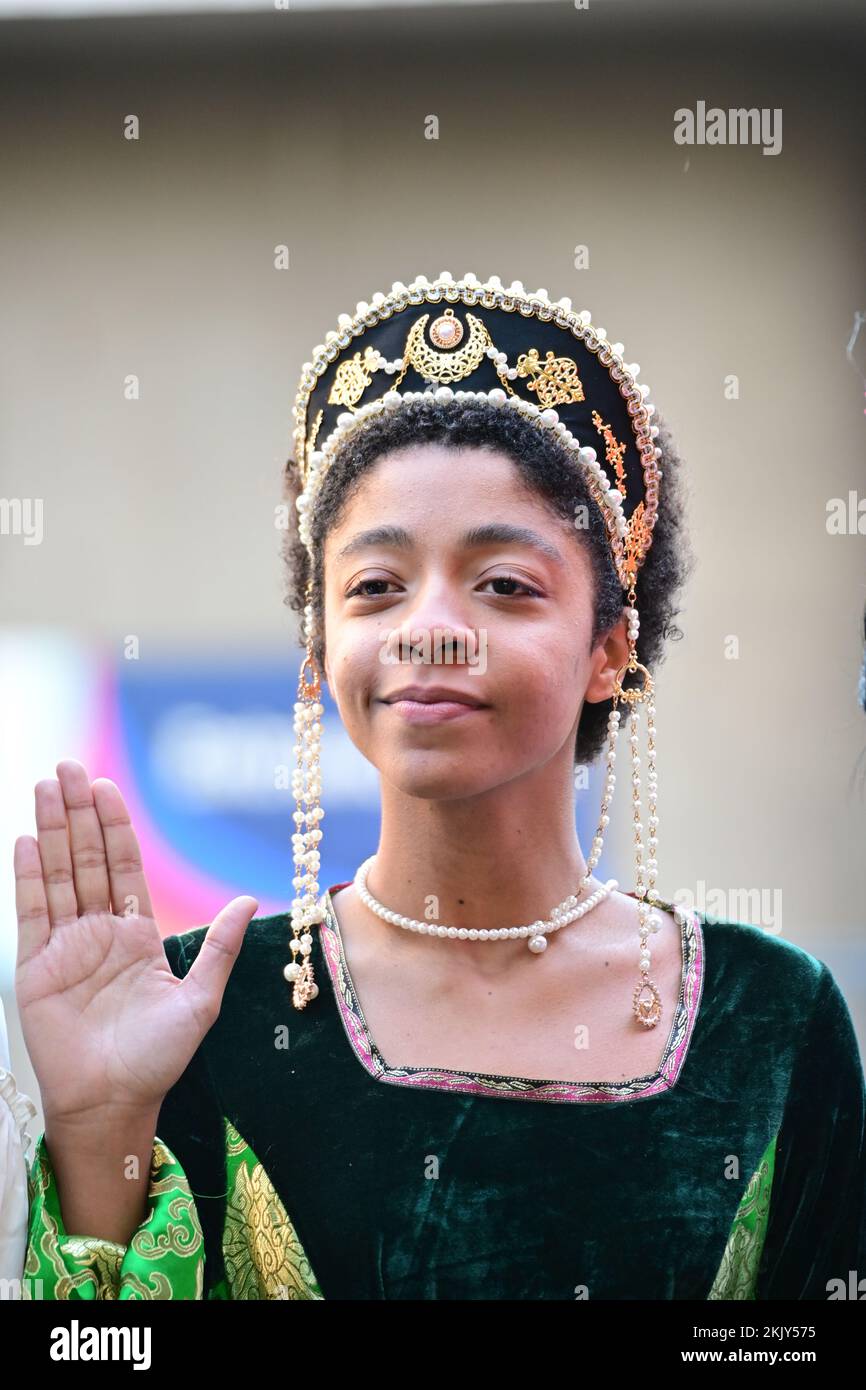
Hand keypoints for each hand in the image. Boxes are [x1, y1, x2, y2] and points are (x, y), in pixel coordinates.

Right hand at [14, 759, 257, 1124]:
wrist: (114, 1103)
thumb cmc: (158, 1059)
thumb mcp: (200, 999)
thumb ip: (218, 947)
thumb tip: (249, 900)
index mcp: (137, 935)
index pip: (123, 866)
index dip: (114, 825)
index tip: (106, 785)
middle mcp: (98, 932)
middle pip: (85, 859)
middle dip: (77, 812)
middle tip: (67, 766)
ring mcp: (64, 947)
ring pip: (57, 874)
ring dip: (51, 829)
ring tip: (45, 784)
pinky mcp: (35, 968)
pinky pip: (31, 912)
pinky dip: (29, 876)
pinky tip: (26, 839)